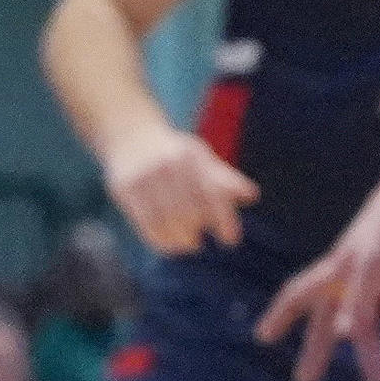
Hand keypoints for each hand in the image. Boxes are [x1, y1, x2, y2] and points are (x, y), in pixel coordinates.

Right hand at [102, 119, 254, 258]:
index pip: (213, 193)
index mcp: (192, 156)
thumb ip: (224, 179)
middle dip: (198, 230)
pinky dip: (162, 241)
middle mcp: (169, 165)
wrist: (130, 135)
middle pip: (191, 213)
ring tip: (188, 243)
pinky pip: (147, 225)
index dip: (224, 219)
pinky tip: (170, 244)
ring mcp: (146, 177)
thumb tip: (253, 196)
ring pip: (169, 223)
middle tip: (199, 239)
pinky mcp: (126, 189)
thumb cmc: (174, 152)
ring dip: (181, 240)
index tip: (231, 240)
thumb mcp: (201, 158)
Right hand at [255, 170, 379, 380]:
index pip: (298, 296)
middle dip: (317, 348)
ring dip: (372, 352)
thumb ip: (357, 301)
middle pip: (329, 319)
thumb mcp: (371, 264)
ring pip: (369, 322)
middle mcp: (351, 277)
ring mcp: (377, 276)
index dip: (280, 316)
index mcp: (335, 270)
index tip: (262, 337)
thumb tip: (341, 336)